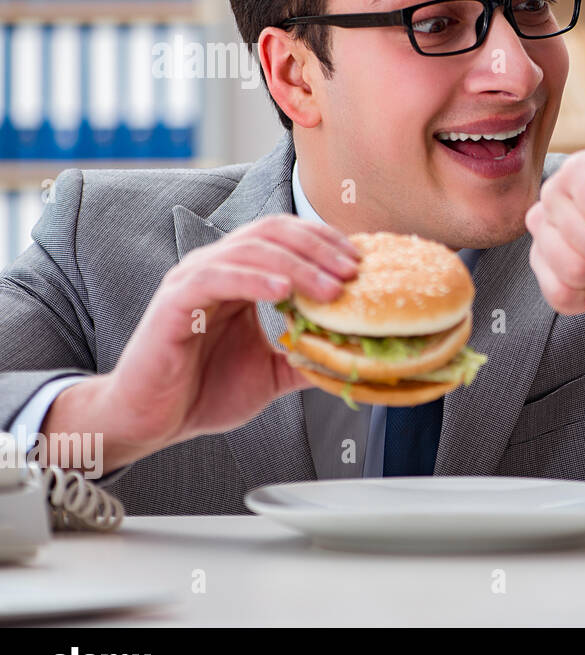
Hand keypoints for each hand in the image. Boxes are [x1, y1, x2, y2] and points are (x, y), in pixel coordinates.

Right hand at [47, 215, 361, 471]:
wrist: (152, 421)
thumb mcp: (273, 370)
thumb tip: (357, 353)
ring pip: (250, 249)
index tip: (362, 262)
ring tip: (330, 286)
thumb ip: (309, 354)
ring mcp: (193, 280)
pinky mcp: (174, 303)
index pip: (288, 236)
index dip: (327, 243)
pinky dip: (252, 278)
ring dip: (297, 265)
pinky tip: (281, 290)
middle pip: (274, 232)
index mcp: (241, 275)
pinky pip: (215, 277)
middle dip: (320, 248)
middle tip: (354, 271)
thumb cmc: (205, 391)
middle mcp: (217, 267)